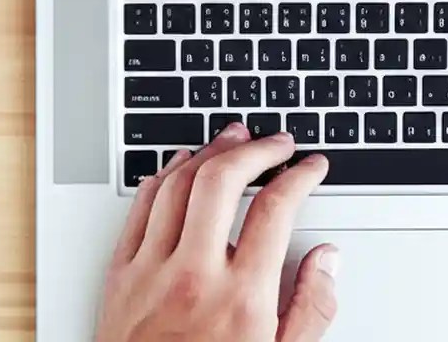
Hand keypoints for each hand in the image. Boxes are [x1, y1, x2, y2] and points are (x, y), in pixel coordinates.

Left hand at [97, 125, 337, 341]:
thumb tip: (328, 259)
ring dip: (210, 152)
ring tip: (234, 139)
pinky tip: (181, 165)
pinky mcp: (119, 277)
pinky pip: (140, 208)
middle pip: (223, 180)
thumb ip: (312, 309)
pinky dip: (163, 176)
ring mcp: (150, 273)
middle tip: (278, 143)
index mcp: (242, 298)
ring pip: (178, 184)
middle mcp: (194, 277)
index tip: (313, 167)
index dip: (302, 175)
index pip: (277, 208)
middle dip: (257, 149)